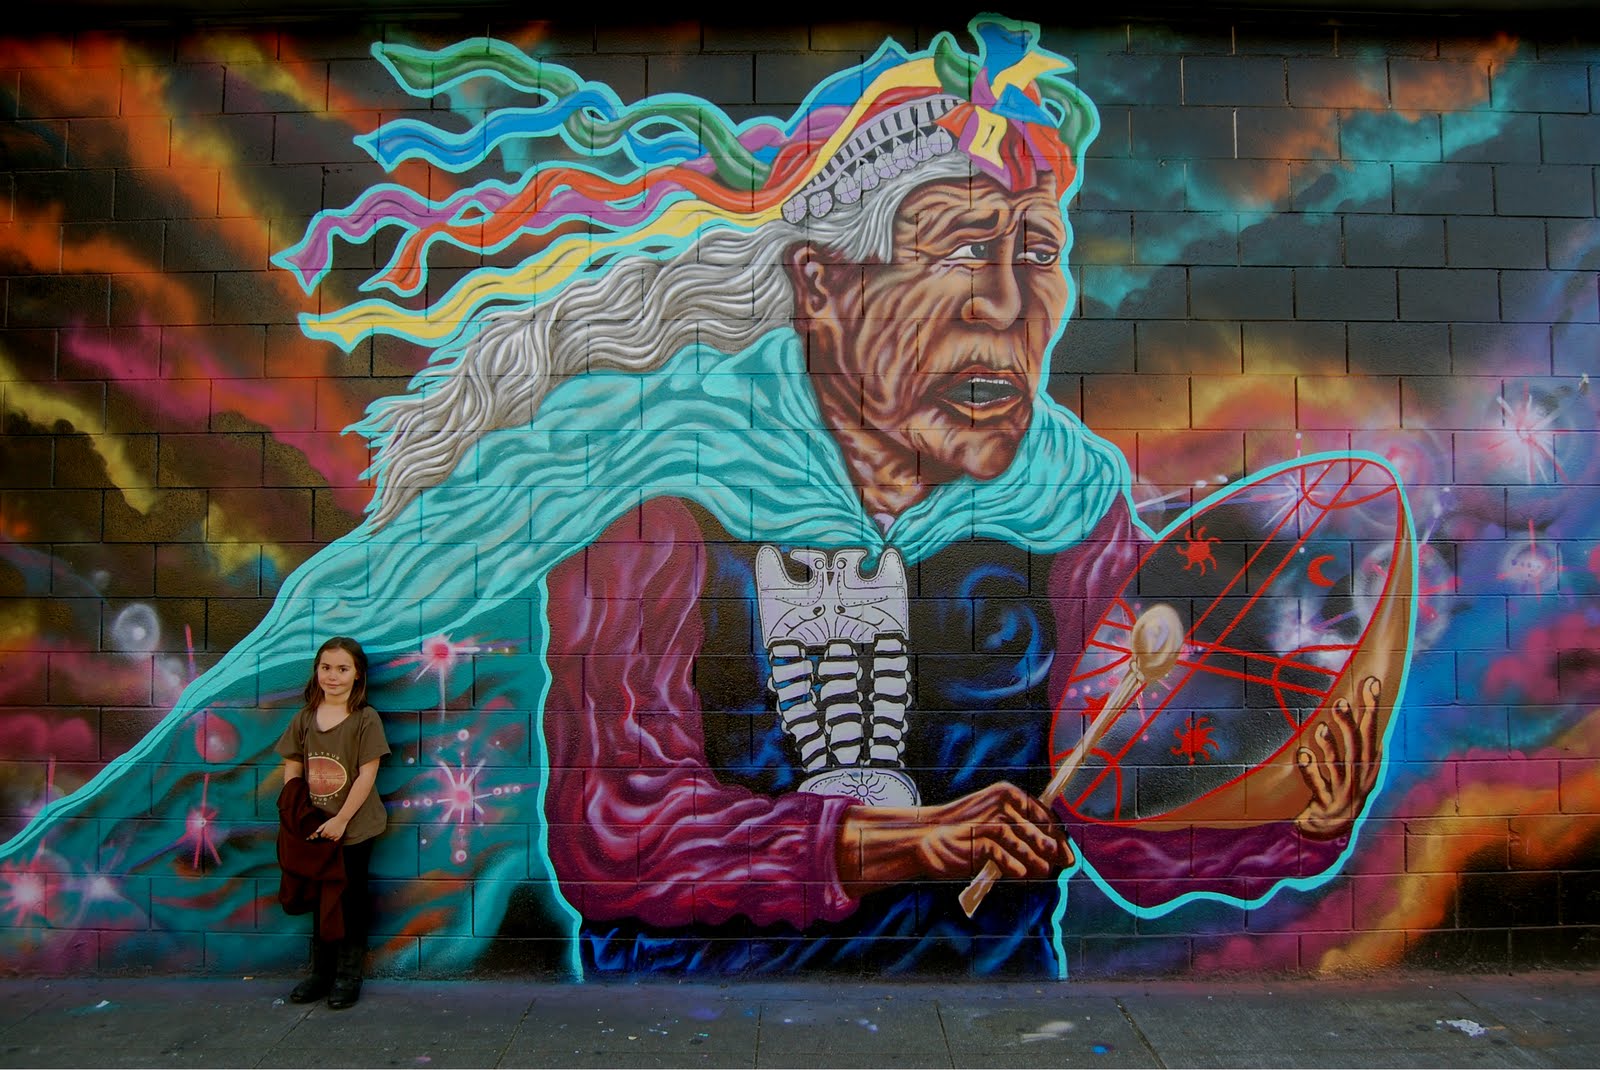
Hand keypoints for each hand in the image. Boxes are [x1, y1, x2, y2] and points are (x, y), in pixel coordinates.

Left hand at [311, 816, 348, 841]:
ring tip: (333, 831)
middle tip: (330, 829)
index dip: (323, 833)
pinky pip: (335, 840)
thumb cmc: (333, 820)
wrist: (341, 819)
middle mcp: (330, 835)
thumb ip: (321, 827)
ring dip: (330, 836)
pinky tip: (335, 833)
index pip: (322, 836)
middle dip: (327, 835)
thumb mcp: (326, 823)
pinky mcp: (339, 836)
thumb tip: (316, 831)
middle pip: (326, 837)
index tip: (325, 830)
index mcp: (326, 831)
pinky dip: (334, 838)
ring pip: (330, 839)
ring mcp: (334, 836)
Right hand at [837, 781, 1073, 896]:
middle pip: (1035, 829)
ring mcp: (988, 821)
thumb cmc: (965, 833)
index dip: (1057, 835)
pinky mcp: (976, 840)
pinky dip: (1013, 866)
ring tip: (1044, 872)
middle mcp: (1000, 803)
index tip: (1067, 853)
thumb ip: (1020, 833)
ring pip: (1021, 843)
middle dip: (1051, 848)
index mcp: (1007, 793)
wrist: (926, 837)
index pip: (1041, 814)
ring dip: (1036, 860)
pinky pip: (1001, 855)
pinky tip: (1021, 874)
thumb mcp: (994, 824)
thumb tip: (1055, 851)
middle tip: (1063, 864)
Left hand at [1294, 676, 1381, 838]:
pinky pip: (1318, 786)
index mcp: (1368, 763)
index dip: (1372, 707)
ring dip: (1330, 746)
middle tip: (1339, 702)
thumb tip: (1360, 703)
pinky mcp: (1327, 805)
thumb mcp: (1353, 765)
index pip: (1372, 730)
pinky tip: (1302, 755)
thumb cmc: (1341, 788)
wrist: (1331, 829)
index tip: (1371, 682)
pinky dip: (1310, 771)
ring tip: (1320, 727)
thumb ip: (1356, 738)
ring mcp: (1344, 792)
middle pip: (1357, 747)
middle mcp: (1359, 776)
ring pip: (1338, 766)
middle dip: (1349, 724)